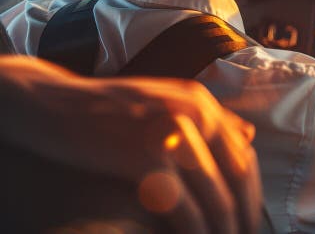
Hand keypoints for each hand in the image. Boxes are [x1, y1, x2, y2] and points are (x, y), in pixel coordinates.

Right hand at [0, 56, 261, 233]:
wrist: (54, 104)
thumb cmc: (108, 112)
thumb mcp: (164, 104)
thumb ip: (206, 120)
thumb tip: (249, 134)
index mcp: (201, 102)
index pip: (243, 154)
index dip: (251, 192)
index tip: (250, 219)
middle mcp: (196, 112)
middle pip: (238, 174)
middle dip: (245, 212)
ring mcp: (174, 133)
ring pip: (217, 195)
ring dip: (224, 226)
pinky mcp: (148, 157)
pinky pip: (185, 207)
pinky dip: (195, 230)